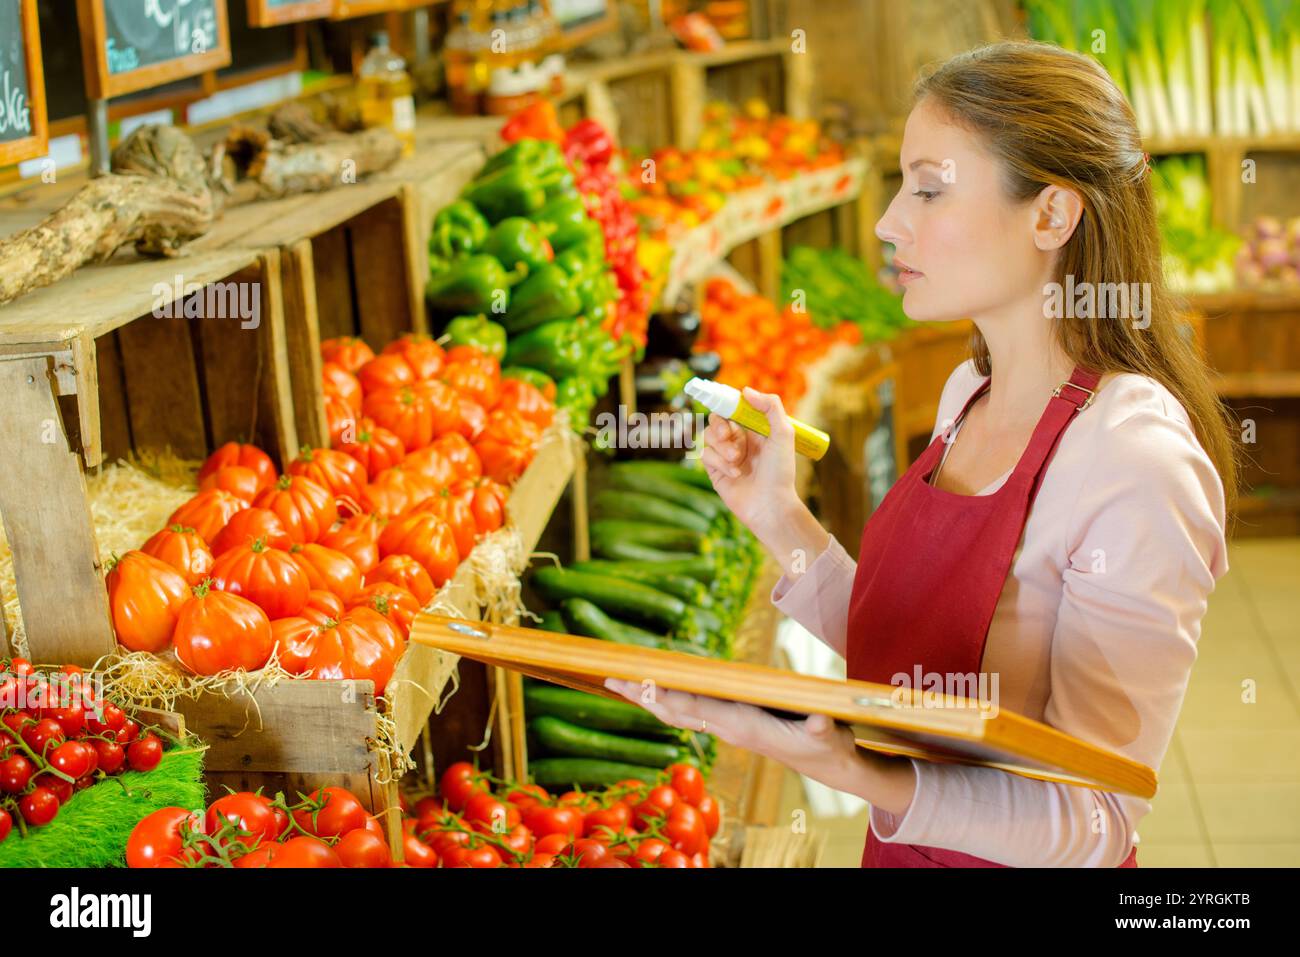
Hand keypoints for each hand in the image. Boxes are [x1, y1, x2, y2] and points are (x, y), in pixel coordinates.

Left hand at [603, 677, 862, 786]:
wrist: (828, 765)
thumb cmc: (828, 746)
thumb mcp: (828, 735)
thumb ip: (820, 728)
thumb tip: (818, 722)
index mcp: (744, 725)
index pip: (698, 707)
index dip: (669, 695)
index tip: (642, 684)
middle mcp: (729, 727)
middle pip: (677, 710)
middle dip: (644, 695)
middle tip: (610, 679)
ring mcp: (728, 727)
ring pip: (680, 712)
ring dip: (649, 698)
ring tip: (620, 683)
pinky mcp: (732, 724)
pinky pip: (692, 710)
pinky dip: (669, 699)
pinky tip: (655, 691)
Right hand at [698, 387, 797, 536]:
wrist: (771, 505)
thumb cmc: (781, 471)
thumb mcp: (783, 434)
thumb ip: (771, 407)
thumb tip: (746, 390)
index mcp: (754, 429)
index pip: (735, 408)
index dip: (727, 402)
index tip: (720, 397)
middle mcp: (739, 440)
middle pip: (716, 420)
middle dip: (719, 425)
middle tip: (728, 433)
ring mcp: (726, 455)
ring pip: (708, 436)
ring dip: (722, 447)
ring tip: (737, 460)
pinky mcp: (715, 471)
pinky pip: (706, 455)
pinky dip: (720, 462)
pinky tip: (735, 474)